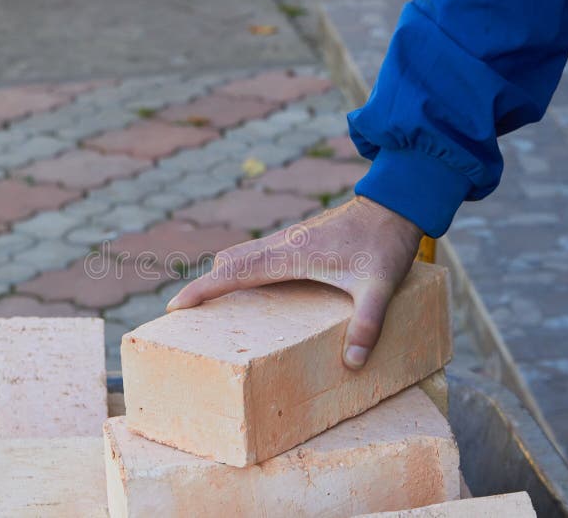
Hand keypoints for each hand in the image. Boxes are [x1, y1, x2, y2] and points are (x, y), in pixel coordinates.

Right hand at [166, 197, 423, 368]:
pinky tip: (251, 287)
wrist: (392, 205)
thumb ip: (366, 324)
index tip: (175, 305)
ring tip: (211, 304)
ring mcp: (287, 240)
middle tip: (185, 313)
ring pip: (241, 256)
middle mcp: (281, 245)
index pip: (234, 272)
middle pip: (229, 263)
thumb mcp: (378, 287)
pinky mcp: (297, 240)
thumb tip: (352, 363)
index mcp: (289, 256)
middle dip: (204, 285)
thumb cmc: (383, 244)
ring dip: (222, 276)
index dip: (202, 289)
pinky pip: (256, 254)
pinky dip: (240, 269)